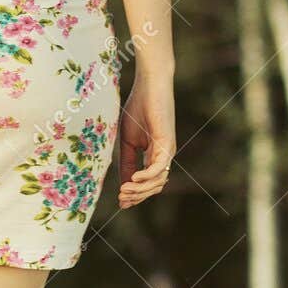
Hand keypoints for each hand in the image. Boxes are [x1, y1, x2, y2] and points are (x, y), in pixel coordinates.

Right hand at [118, 79, 174, 209]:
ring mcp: (167, 151)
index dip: (135, 195)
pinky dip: (146, 177)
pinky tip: (133, 179)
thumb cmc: (137, 108)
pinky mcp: (167, 144)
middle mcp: (163, 156)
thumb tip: (124, 185)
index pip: (148, 183)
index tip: (120, 202)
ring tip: (124, 189)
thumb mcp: (127, 141)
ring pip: (157, 182)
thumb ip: (127, 163)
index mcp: (154, 155)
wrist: (148, 85)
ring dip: (140, 190)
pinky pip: (158, 169)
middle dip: (137, 196)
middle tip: (121, 198)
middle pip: (154, 187)